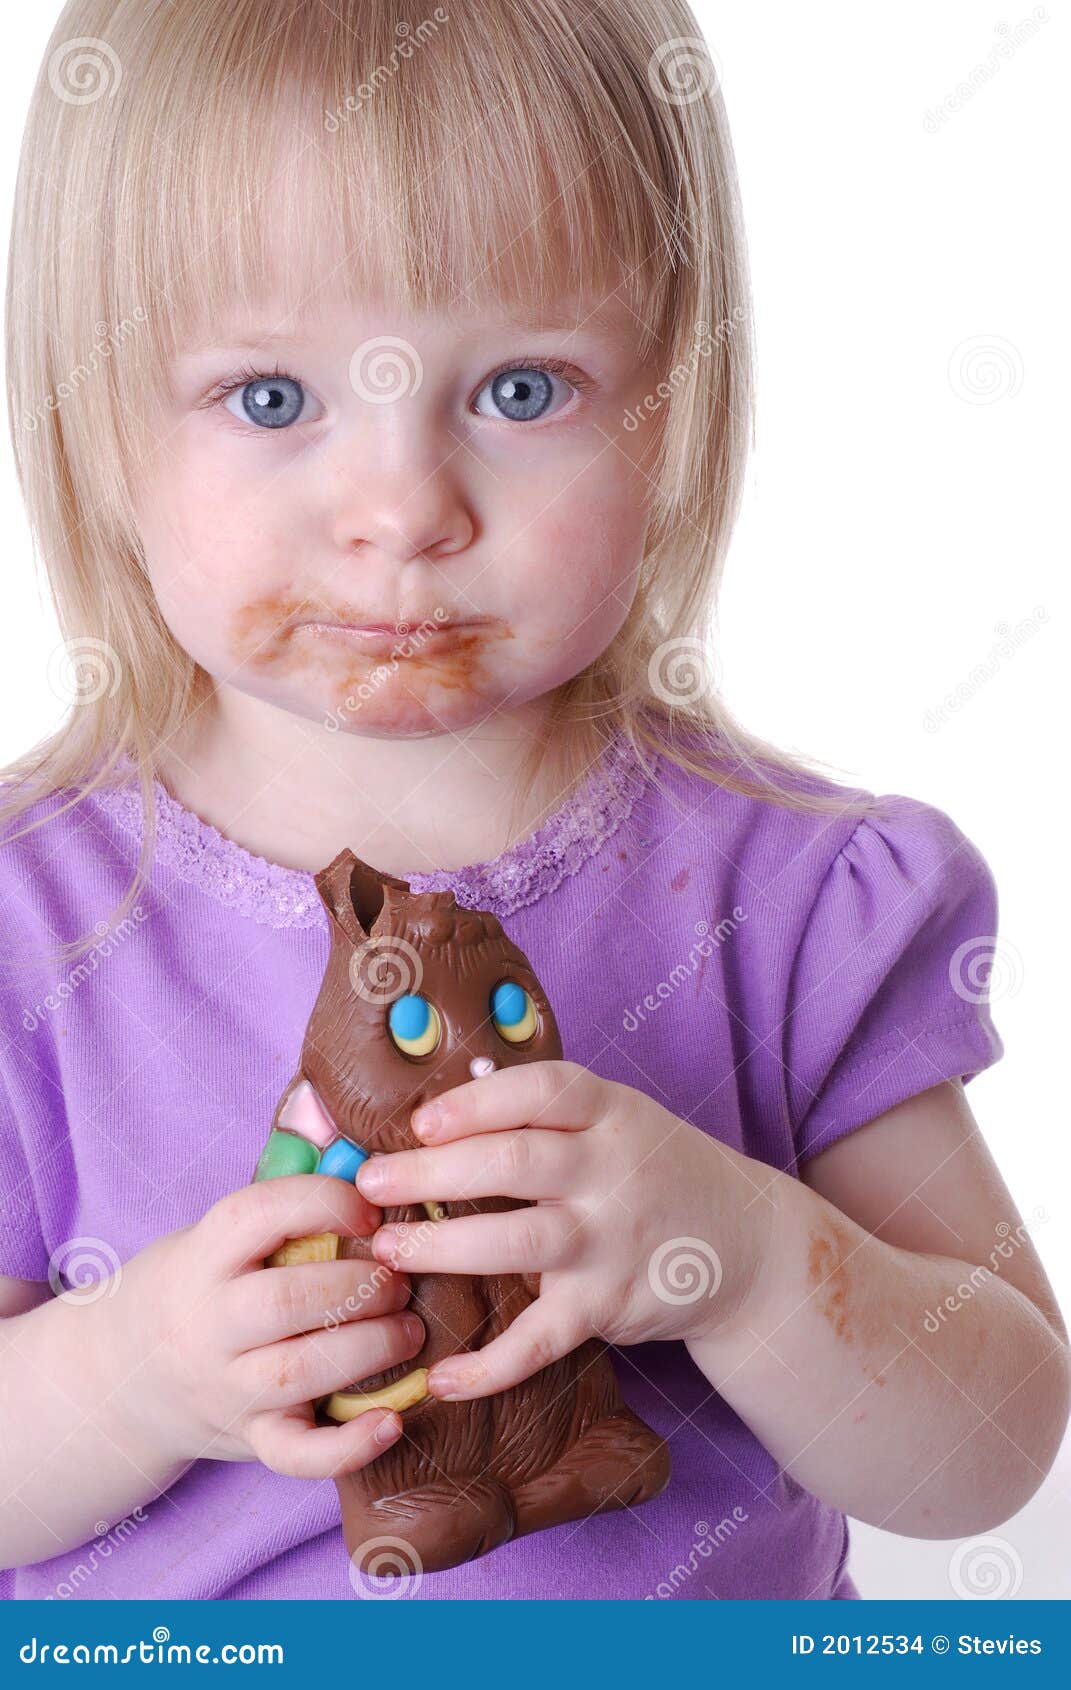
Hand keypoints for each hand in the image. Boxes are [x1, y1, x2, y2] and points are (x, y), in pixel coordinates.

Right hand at [110, 1175, 424, 1477]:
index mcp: (202, 1257)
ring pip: (299, 1372)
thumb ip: (281, 1212)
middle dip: (360, 1286)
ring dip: (370, 1348)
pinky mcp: (249, 1439)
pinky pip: (295, 1455)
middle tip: (401, 1278)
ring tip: (409, 1331)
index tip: (371, 1208)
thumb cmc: (197, 1288)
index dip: (323, 1203)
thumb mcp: (213, 1239)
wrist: (123, 1377)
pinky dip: (348, 1447)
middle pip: (286, 1300)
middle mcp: (207, 1324)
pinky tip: (393, 1421)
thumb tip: (368, 1164)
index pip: (256, 1216)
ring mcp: (226, 1388)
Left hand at [353, 1060, 775, 1400]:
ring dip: (448, 1247)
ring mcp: (614, 1240)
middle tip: (370, 1182)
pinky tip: (443, 1376)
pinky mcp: (610, 1304)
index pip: (541, 1091)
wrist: (748, 1242)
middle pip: (517, 1161)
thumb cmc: (657, 1169)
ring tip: (391, 1248)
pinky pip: (545, 1338)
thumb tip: (446, 1096)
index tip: (418, 1122)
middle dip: (436, 1171)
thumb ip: (546, 1110)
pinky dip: (493, 1364)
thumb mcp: (620, 1118)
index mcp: (611, 1112)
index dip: (475, 1103)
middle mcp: (614, 1171)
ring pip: (523, 1241)